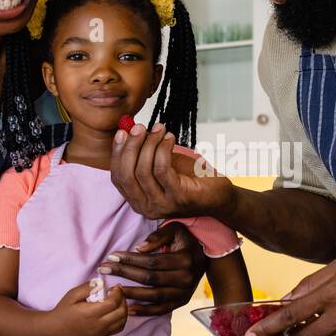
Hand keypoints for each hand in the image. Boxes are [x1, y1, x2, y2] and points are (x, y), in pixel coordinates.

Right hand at [50, 282, 127, 335]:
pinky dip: (122, 319)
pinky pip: (119, 328)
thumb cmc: (64, 310)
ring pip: (122, 321)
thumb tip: (102, 283)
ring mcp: (101, 332)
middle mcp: (98, 325)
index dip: (118, 293)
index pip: (113, 303)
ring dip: (124, 309)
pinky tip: (116, 311)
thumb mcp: (72, 294)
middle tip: (117, 292)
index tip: (116, 287)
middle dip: (123, 299)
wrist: (56, 328)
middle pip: (121, 312)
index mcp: (90, 313)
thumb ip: (87, 288)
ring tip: (117, 301)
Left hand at [99, 221, 207, 316]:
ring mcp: (185, 293)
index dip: (130, 259)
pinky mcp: (181, 302)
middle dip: (124, 273)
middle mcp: (186, 278)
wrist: (206, 256)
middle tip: (104, 269)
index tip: (112, 256)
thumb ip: (158, 236)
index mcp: (185, 259)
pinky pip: (161, 310)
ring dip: (131, 294)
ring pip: (154, 295)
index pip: (151, 261)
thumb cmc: (186, 239)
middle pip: (149, 278)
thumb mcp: (175, 228)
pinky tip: (128, 309)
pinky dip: (145, 311)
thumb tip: (140, 248)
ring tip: (112, 290)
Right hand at [110, 123, 233, 219]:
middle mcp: (146, 207)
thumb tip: (128, 130)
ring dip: (149, 144)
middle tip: (140, 128)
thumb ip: (143, 153)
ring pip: (143, 170)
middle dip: (130, 146)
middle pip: (126, 174)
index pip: (117, 177)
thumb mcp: (160, 165)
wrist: (218, 194)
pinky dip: (163, 148)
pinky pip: (162, 169)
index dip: (117, 153)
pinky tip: (169, 138)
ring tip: (159, 130)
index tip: (122, 132)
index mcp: (137, 201)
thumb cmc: (188, 178)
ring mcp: (162, 204)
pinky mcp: (178, 197)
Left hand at [244, 252, 335, 335]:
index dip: (268, 327)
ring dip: (313, 333)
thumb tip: (288, 299)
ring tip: (321, 316)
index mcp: (332, 294)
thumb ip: (310, 284)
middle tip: (293, 323)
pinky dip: (333, 334)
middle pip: (304, 335)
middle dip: (293, 332)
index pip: (291, 315)